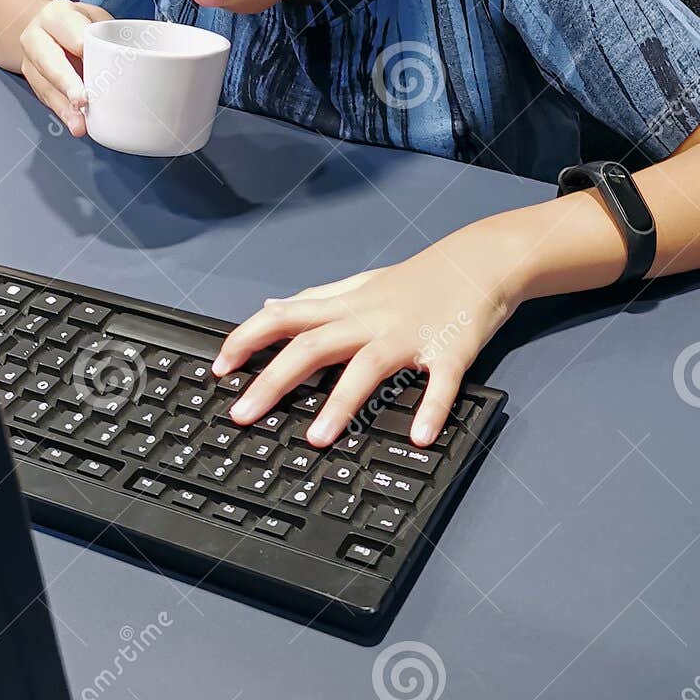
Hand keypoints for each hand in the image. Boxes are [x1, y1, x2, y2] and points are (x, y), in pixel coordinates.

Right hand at [20, 0, 113, 135]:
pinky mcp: (33, 83)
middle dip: (68, 83)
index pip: (71, 33)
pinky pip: (48, 100)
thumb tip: (147, 62)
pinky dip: (65, 114)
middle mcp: (36, 37)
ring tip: (80, 125)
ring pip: (46, 86)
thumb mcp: (97, 19)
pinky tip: (76, 125)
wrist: (46, 28)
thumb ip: (112, 36)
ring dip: (65, 108)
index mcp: (57, 15)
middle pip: (50, 61)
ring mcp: (31, 62)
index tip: (98, 62)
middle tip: (83, 100)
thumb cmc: (81, 25)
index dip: (84, 47)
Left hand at [211, 223, 527, 446]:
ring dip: (342, 402)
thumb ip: (316, 300)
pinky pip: (441, 383)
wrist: (480, 261)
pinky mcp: (452, 351)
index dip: (248, 339)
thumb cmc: (418, 279)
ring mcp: (411, 336)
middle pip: (314, 346)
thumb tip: (270, 306)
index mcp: (348, 307)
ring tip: (317, 438)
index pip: (285, 318)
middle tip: (243, 413)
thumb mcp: (360, 284)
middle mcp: (372, 320)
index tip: (218, 367)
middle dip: (275, 380)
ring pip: (368, 366)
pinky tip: (418, 436)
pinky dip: (431, 408)